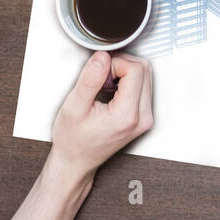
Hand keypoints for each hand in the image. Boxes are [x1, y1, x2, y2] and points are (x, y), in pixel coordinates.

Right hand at [49, 52, 152, 181]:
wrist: (76, 162)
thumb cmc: (73, 141)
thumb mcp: (74, 107)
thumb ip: (90, 79)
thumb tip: (102, 57)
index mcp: (127, 115)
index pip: (135, 69)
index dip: (115, 63)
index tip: (99, 74)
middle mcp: (142, 117)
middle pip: (144, 70)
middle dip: (120, 66)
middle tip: (100, 80)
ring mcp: (146, 118)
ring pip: (145, 76)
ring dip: (124, 73)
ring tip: (104, 88)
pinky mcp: (144, 117)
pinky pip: (143, 86)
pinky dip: (127, 82)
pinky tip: (111, 93)